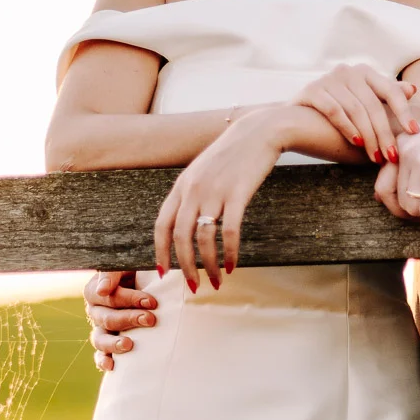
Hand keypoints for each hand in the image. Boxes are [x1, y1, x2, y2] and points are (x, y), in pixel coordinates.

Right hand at [84, 270, 157, 371]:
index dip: (130, 299)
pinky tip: (111, 366)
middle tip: (151, 319)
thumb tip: (102, 290)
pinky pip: (99, 356)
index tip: (152, 301)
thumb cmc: (136, 273)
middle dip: (130, 319)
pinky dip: (103, 361)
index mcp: (95, 291)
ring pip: (99, 339)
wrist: (146, 285)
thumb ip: (112, 273)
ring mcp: (99, 329)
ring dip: (114, 343)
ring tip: (129, 345)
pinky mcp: (106, 345)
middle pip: (107, 318)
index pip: (109, 297)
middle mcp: (95, 311)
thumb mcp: (126, 265)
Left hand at [154, 108, 284, 291]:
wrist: (258, 131)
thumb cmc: (232, 155)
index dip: (161, 252)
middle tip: (192, 288)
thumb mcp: (202, 171)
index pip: (162, 225)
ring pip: (204, 239)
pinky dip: (230, 252)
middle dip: (185, 267)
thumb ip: (191, 194)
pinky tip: (234, 265)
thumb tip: (185, 224)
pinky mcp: (237, 194)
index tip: (163, 272)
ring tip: (217, 281)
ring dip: (209, 265)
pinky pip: (229, 231)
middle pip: (180, 237)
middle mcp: (193, 190)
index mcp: (182, 186)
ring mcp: (214, 191)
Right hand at [294, 63, 418, 165]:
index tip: (414, 132)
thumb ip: (385, 99)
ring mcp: (328, 78)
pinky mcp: (312, 90)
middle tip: (392, 156)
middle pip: (373, 104)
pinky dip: (348, 129)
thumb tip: (413, 89)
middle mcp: (348, 70)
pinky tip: (357, 144)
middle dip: (384, 133)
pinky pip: (335, 111)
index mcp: (365, 72)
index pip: (390, 91)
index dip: (404, 112)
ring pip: (356, 110)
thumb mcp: (364, 106)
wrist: (292, 121)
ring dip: (369, 137)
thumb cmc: (334, 117)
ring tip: (375, 157)